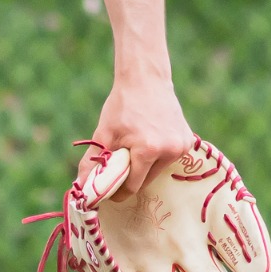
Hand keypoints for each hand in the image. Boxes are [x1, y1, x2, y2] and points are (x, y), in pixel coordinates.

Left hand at [84, 78, 195, 195]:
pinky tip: (150, 137)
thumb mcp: (104, 133)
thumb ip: (93, 162)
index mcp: (148, 150)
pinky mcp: (188, 142)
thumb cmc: (122, 106)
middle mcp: (169, 151)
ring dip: (145, 165)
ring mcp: (182, 147)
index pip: (133, 186)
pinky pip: (168, 158)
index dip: (119, 190)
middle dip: (131, 176)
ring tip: (135, 145)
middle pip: (146, 179)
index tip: (109, 191)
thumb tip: (82, 186)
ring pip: (158, 170)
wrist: (146, 80)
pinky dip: (158, 155)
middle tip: (119, 166)